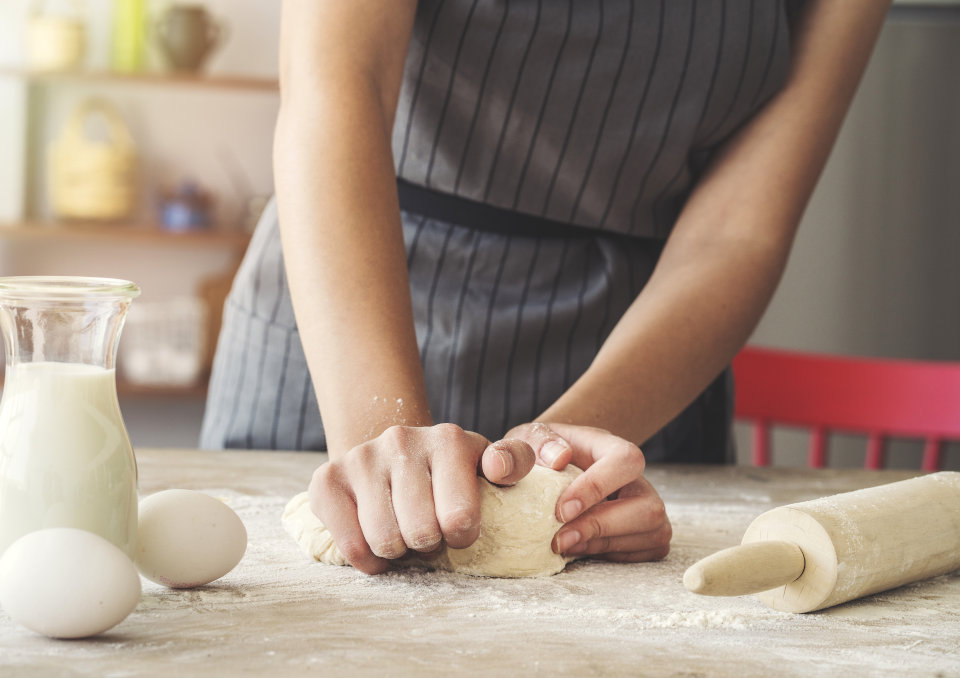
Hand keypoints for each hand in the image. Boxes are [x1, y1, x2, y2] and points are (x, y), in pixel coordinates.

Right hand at [308, 424, 535, 573]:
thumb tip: (498, 467)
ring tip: (404, 532)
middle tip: (427, 531)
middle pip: (420, 533)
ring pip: (384, 541)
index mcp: (449, 439)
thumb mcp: (488, 463)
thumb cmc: (450, 471)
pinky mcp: (327, 479)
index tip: (458, 527)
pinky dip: (368, 560)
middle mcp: (402, 440)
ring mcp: (361, 457)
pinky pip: (350, 546)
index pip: (460, 518)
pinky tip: (378, 543)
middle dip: (428, 544)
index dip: (461, 536)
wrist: (392, 454)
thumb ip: (514, 461)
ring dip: (399, 551)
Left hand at [503, 422, 670, 561]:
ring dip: (603, 545)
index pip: (624, 461)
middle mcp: (637, 478)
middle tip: (559, 540)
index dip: (598, 487)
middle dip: (602, 528)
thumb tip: (559, 458)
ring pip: (651, 533)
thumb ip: (539, 442)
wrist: (549, 471)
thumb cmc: (541, 454)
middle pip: (648, 507)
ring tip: (564, 545)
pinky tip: (581, 548)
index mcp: (611, 447)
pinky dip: (611, 556)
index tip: (561, 510)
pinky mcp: (648, 533)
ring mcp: (648, 507)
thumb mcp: (530, 438)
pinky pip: (646, 553)